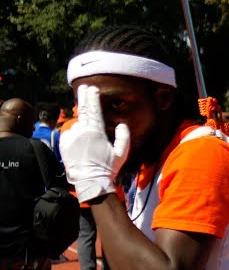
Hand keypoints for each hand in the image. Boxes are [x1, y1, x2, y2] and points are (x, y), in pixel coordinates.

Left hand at [61, 85, 129, 200]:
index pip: (94, 110)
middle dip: (84, 97)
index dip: (93, 98)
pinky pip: (70, 133)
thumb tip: (121, 124)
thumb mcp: (122, 153)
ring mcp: (71, 137)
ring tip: (89, 142)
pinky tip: (81, 145)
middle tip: (84, 87)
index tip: (92, 88)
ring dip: (83, 128)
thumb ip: (123, 137)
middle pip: (82, 110)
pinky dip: (75, 135)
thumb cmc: (108, 168)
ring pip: (78, 125)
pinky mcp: (64, 143)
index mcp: (96, 132)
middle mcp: (82, 131)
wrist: (90, 181)